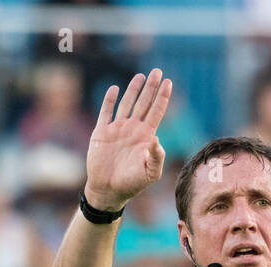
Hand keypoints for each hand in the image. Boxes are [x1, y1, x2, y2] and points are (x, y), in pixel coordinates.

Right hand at [85, 68, 171, 210]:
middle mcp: (133, 129)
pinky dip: (109, 100)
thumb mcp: (150, 173)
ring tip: (141, 76)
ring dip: (133, 89)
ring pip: (127, 104)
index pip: (157, 111)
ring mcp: (117, 129)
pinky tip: (114, 89)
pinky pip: (106, 112)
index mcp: (146, 136)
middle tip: (157, 71)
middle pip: (144, 103)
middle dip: (151, 87)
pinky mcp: (102, 132)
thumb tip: (157, 140)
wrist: (108, 190)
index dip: (163, 97)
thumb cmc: (132, 184)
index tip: (169, 82)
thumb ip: (156, 157)